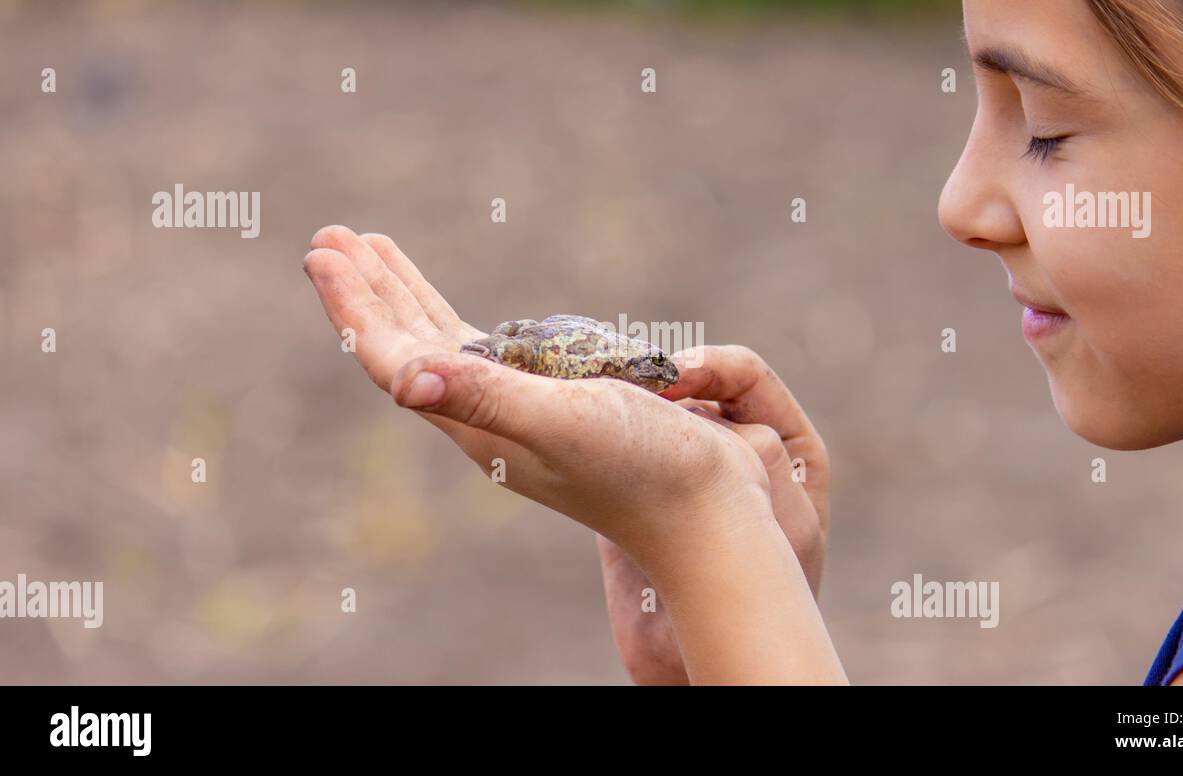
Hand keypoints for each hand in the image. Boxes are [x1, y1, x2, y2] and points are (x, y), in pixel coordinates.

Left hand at [305, 227, 843, 683]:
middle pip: (409, 346)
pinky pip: (494, 354)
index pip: (396, 357)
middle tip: (330, 236)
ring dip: (407, 297)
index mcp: (477, 421)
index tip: (322, 249)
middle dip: (369, 292)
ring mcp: (525, 414)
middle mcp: (490, 418)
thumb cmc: (642, 469)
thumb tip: (403, 377)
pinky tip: (465, 315)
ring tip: (377, 252)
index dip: (354, 304)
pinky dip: (463, 320)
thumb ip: (486, 396)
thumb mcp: (563, 423)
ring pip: (447, 345)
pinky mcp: (563, 407)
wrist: (704, 515)